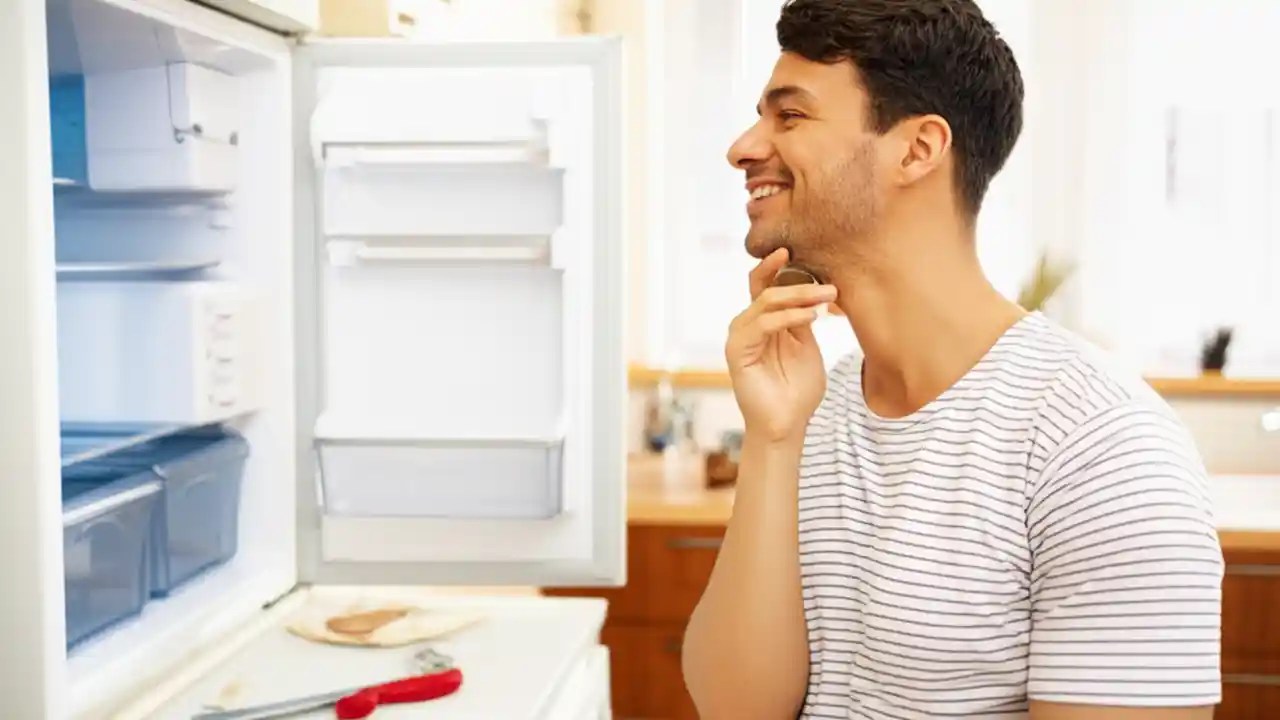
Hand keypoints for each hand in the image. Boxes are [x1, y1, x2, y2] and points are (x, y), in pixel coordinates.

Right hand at [725, 249, 836, 443]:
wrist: (787, 425)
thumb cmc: (797, 390)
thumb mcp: (806, 345)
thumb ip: (803, 319)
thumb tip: (814, 289)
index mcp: (763, 321)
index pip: (766, 284)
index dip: (780, 266)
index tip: (802, 250)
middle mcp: (747, 324)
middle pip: (762, 286)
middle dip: (794, 276)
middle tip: (826, 279)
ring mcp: (740, 336)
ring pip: (765, 301)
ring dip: (798, 295)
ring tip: (827, 295)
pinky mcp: (737, 351)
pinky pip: (763, 324)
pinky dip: (788, 316)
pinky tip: (811, 316)